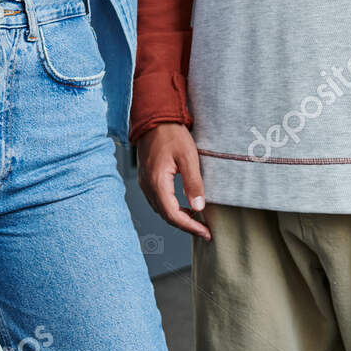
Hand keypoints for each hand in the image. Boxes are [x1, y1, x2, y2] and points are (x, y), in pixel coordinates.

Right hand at [136, 123, 209, 238]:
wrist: (154, 118)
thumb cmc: (171, 134)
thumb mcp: (188, 157)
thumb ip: (193, 183)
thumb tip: (199, 208)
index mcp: (157, 182)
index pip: (172, 215)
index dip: (190, 227)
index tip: (206, 233)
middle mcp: (147, 185)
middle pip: (165, 215)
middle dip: (185, 225)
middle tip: (205, 230)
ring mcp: (144, 182)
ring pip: (160, 209)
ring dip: (178, 218)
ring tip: (197, 220)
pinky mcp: (146, 178)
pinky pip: (157, 200)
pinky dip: (171, 208)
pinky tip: (183, 206)